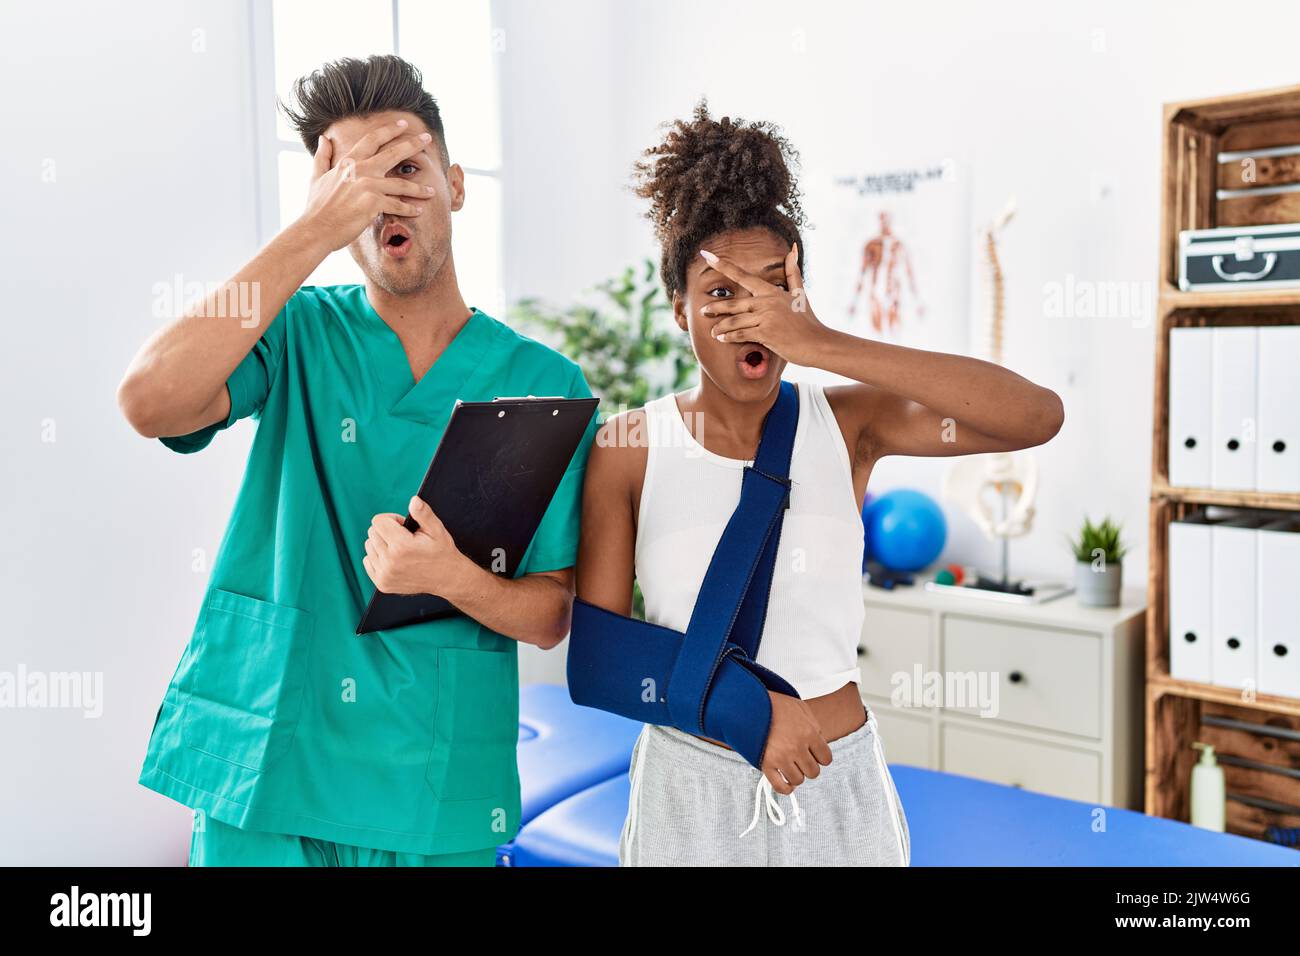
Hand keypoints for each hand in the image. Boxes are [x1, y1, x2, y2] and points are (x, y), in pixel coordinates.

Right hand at [300, 120, 435, 251]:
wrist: (315, 229)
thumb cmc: (316, 207)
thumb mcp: (316, 177)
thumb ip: (322, 156)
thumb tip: (323, 138)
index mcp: (348, 162)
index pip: (372, 140)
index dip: (389, 130)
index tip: (403, 123)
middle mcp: (360, 169)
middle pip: (392, 153)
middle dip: (412, 144)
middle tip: (427, 139)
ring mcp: (367, 185)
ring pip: (401, 183)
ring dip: (419, 188)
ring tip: (432, 190)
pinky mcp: (373, 203)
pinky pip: (398, 205)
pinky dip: (410, 209)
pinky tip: (419, 210)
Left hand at [362, 496, 470, 596]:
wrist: (447, 579)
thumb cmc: (442, 552)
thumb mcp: (437, 530)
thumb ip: (423, 513)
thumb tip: (414, 500)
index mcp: (401, 546)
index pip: (378, 521)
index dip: (392, 519)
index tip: (404, 527)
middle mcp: (390, 562)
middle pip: (372, 532)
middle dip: (386, 531)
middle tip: (404, 538)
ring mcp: (385, 575)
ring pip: (369, 546)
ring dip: (381, 544)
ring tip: (399, 549)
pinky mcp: (382, 584)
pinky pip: (367, 561)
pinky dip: (378, 557)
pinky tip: (393, 560)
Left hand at [699, 243, 833, 366]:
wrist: (818, 343)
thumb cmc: (808, 320)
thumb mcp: (800, 293)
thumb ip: (792, 272)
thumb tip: (792, 248)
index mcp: (771, 291)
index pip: (742, 275)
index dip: (723, 265)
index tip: (706, 255)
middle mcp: (767, 302)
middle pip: (733, 303)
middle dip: (715, 307)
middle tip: (702, 311)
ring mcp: (766, 318)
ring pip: (734, 321)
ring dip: (720, 327)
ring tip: (713, 332)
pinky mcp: (766, 334)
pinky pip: (741, 334)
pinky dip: (729, 337)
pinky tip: (722, 339)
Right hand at [761, 691, 831, 794]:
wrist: (750, 705)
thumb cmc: (775, 705)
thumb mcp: (801, 708)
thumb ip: (814, 726)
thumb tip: (819, 741)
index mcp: (809, 733)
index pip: (826, 759)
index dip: (821, 757)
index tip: (815, 755)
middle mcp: (797, 747)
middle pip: (813, 772)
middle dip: (809, 766)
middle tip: (801, 759)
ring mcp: (781, 758)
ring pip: (798, 780)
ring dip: (796, 774)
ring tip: (791, 765)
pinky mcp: (766, 765)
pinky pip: (781, 787)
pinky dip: (786, 789)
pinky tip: (787, 783)